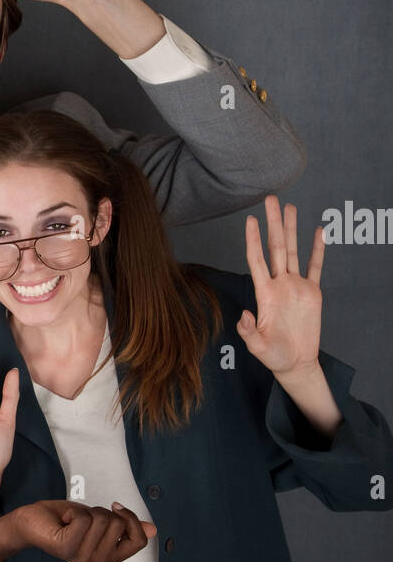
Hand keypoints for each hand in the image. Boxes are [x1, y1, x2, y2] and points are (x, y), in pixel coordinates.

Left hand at [12, 499, 156, 561]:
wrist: (33, 521)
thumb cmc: (67, 521)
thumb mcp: (101, 521)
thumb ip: (125, 527)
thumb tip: (152, 530)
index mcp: (110, 558)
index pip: (139, 542)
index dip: (132, 519)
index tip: (116, 507)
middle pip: (119, 526)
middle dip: (103, 512)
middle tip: (84, 519)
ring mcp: (81, 558)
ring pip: (102, 520)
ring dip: (87, 512)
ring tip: (72, 521)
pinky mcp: (66, 549)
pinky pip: (83, 520)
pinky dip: (73, 513)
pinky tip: (63, 522)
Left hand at [237, 195, 324, 378]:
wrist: (295, 362)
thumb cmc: (274, 355)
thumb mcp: (258, 347)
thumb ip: (249, 332)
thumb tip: (243, 315)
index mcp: (265, 294)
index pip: (257, 260)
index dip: (254, 240)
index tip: (250, 220)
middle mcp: (279, 284)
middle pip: (275, 247)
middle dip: (273, 223)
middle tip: (271, 199)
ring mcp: (296, 286)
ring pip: (293, 251)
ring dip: (291, 229)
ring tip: (290, 207)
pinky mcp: (312, 293)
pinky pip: (315, 266)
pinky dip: (317, 249)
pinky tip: (318, 231)